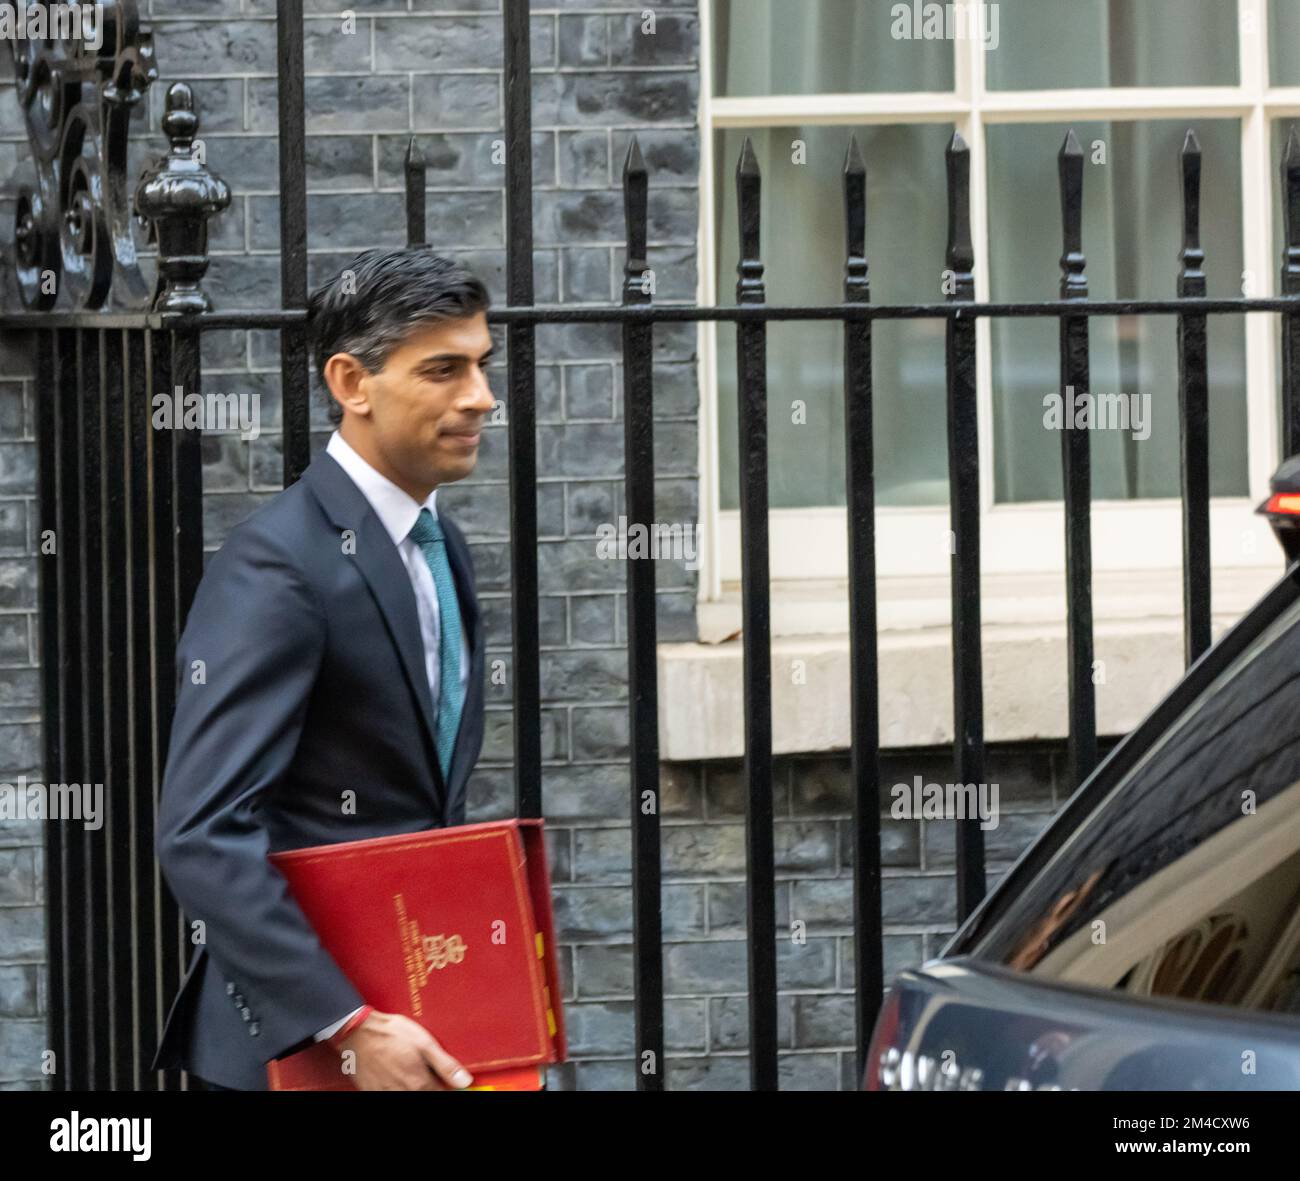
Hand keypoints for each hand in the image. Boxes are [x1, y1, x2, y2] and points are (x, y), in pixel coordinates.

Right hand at [338, 1010, 473, 1090]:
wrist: (359, 1032)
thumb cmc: (391, 1033)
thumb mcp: (425, 1043)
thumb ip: (446, 1065)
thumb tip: (464, 1080)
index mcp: (420, 1082)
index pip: (441, 1094)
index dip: (447, 1088)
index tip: (448, 1084)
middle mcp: (404, 1092)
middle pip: (424, 1097)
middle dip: (430, 1087)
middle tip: (426, 1074)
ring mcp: (387, 1093)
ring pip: (406, 1097)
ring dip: (413, 1088)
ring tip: (409, 1073)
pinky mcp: (373, 1091)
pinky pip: (390, 1095)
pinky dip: (397, 1088)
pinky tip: (396, 1077)